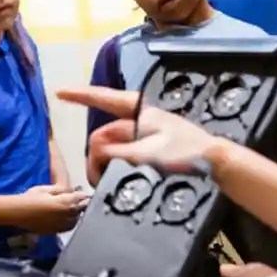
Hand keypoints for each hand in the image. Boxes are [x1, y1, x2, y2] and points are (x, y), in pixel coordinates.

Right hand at [17, 185, 90, 233]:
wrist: (19, 213)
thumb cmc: (31, 198)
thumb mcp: (46, 189)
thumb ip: (62, 190)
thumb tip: (72, 191)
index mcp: (67, 202)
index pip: (82, 198)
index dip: (82, 194)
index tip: (81, 192)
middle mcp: (67, 215)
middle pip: (82, 209)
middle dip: (82, 203)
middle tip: (79, 199)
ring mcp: (62, 225)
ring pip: (77, 219)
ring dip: (77, 213)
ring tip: (74, 208)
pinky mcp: (56, 231)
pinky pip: (69, 227)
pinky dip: (71, 221)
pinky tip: (67, 218)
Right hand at [57, 87, 219, 185]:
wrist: (216, 164)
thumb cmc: (187, 153)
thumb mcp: (149, 154)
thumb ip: (119, 153)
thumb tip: (97, 153)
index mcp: (141, 112)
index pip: (106, 99)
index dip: (81, 96)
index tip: (60, 93)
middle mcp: (141, 120)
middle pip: (106, 134)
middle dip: (95, 154)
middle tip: (95, 179)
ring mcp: (146, 136)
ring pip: (113, 147)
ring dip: (105, 163)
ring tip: (105, 182)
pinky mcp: (151, 151)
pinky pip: (124, 156)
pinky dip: (117, 166)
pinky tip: (114, 179)